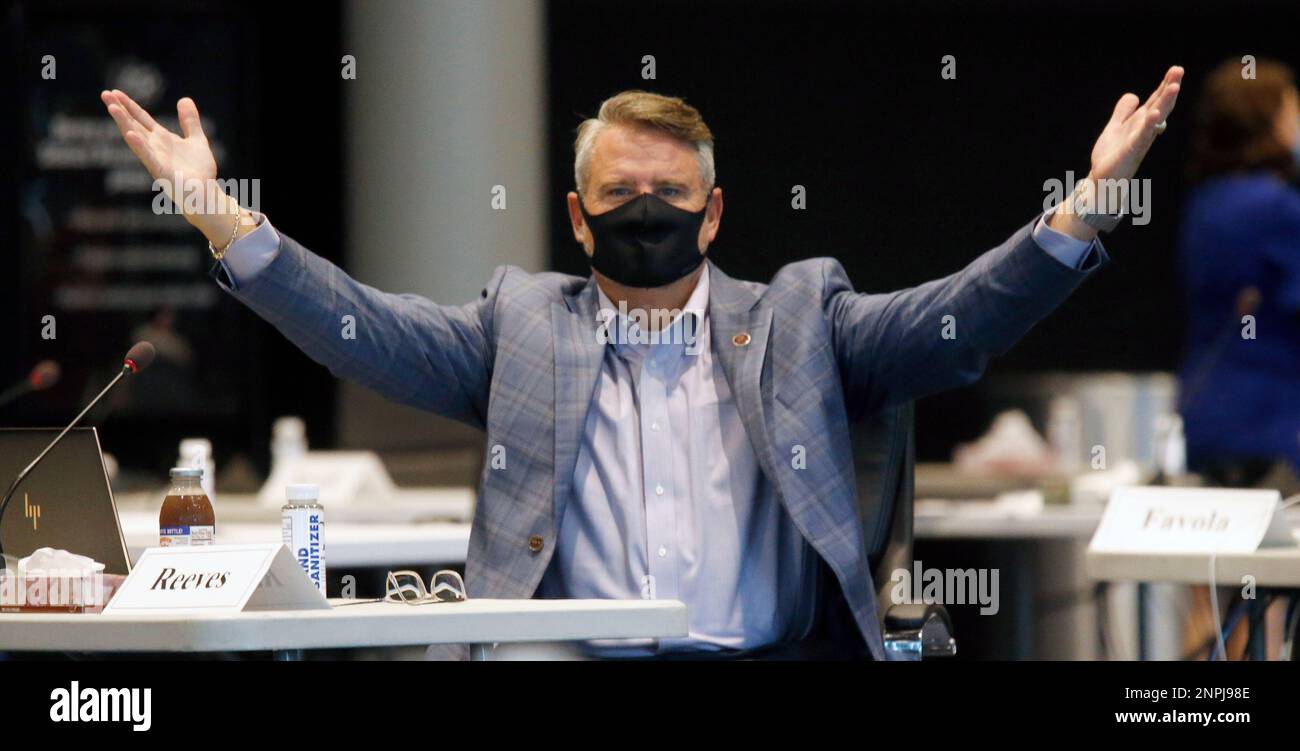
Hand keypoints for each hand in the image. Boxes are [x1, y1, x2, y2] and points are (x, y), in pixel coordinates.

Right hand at [100, 90, 249, 246]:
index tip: (114, 92)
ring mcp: (156, 159)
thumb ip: (190, 121)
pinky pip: (148, 157)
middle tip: (104, 94)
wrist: (205, 195)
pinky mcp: (162, 172)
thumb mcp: (197, 140)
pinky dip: (140, 146)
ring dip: (124, 123)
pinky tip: (130, 134)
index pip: (141, 119)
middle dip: (120, 110)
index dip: (129, 105)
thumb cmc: (200, 172)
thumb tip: (184, 99)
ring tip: (112, 108)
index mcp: (161, 139)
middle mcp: (155, 148)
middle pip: (134, 125)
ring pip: (136, 138)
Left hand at [1049, 65, 1183, 240]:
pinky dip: (1148, 125)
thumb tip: (1133, 95)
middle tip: (1179, 70)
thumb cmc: (1112, 156)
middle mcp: (1144, 131)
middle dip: (1169, 88)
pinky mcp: (1130, 152)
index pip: (1155, 101)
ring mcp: (1139, 141)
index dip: (1165, 85)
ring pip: (1155, 119)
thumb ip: (1123, 112)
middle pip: (1160, 106)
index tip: (1176, 69)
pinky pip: (1141, 137)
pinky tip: (1153, 113)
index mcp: (1141, 123)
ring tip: (1174, 86)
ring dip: (1165, 103)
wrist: (1102, 181)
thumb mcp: (1115, 127)